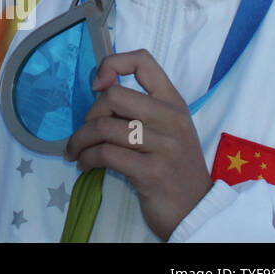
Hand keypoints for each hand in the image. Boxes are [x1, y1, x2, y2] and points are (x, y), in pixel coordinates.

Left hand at [63, 49, 211, 240]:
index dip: (112, 65)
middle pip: (113, 96)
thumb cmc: (174, 168)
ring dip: (80, 140)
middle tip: (87, 133)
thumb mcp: (167, 130)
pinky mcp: (151, 171)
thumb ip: (141, 108)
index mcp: (174, 104)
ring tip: (77, 151)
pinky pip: (105, 153)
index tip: (97, 85)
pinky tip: (84, 165)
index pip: (143, 61)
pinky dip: (86, 158)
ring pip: (104, 126)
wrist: (197, 211)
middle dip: (90, 114)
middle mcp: (171, 119)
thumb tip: (99, 90)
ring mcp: (164, 146)